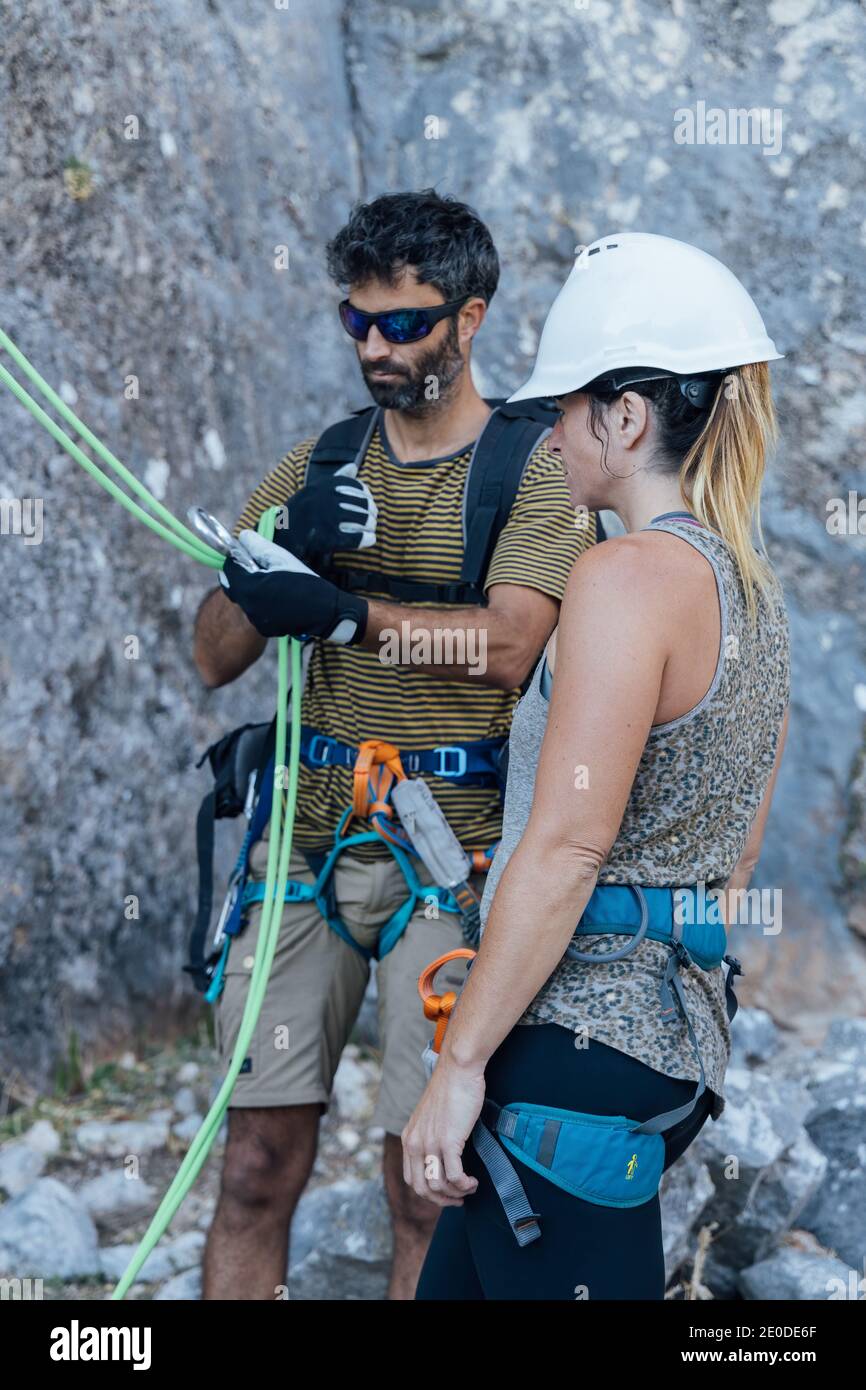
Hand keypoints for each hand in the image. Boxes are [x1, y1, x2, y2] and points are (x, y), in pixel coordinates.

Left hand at [219, 530, 367, 642]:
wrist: (326, 612)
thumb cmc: (304, 582)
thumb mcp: (281, 558)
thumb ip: (257, 546)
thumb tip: (243, 536)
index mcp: (249, 588)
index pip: (229, 569)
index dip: (236, 558)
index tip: (249, 553)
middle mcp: (248, 607)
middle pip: (234, 586)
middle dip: (243, 574)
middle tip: (261, 566)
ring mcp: (256, 621)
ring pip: (245, 599)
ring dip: (253, 588)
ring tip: (275, 582)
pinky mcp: (266, 629)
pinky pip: (256, 611)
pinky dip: (262, 602)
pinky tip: (280, 597)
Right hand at [273, 462, 376, 565]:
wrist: (283, 534)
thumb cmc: (303, 510)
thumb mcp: (316, 489)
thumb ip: (337, 478)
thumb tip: (353, 466)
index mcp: (327, 485)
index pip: (360, 488)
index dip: (367, 497)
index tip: (366, 504)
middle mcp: (328, 498)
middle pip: (366, 505)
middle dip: (371, 514)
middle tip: (370, 520)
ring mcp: (329, 518)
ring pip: (365, 521)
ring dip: (371, 527)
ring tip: (369, 530)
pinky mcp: (329, 538)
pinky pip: (358, 538)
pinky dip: (367, 540)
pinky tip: (368, 540)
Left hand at [401, 1056, 485, 1207]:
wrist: (457, 1069)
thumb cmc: (450, 1089)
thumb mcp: (430, 1117)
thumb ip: (430, 1136)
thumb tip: (442, 1159)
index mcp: (408, 1138)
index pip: (411, 1179)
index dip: (428, 1193)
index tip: (445, 1193)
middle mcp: (414, 1143)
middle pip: (421, 1188)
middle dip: (441, 1200)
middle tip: (458, 1199)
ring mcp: (430, 1143)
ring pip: (437, 1186)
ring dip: (455, 1194)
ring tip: (470, 1188)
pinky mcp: (448, 1141)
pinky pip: (454, 1175)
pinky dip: (464, 1184)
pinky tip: (473, 1182)